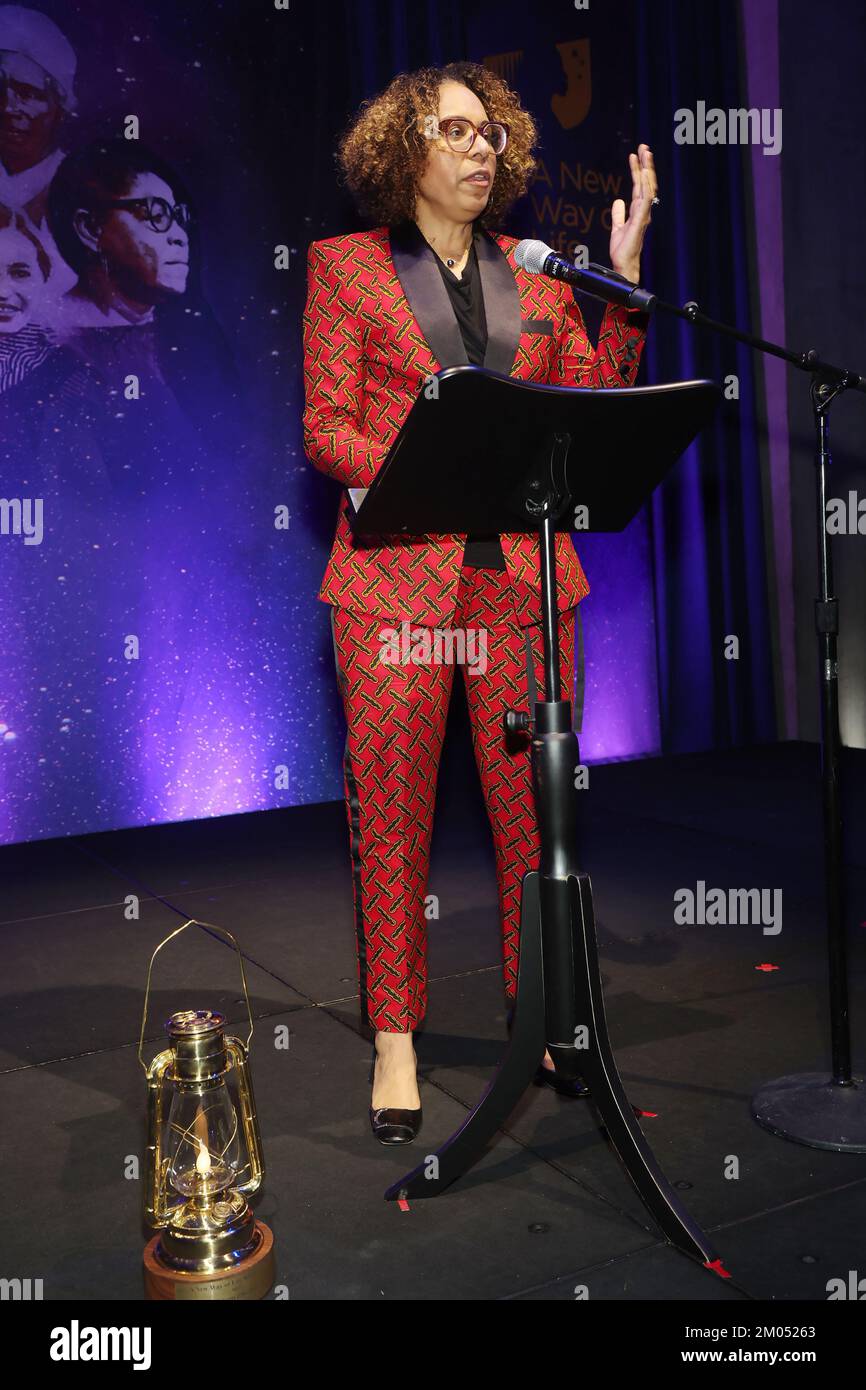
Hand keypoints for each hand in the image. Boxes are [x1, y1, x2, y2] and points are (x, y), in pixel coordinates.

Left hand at [609, 143, 656, 284]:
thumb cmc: (622, 249)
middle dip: (645, 164)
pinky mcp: (640, 220)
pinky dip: (646, 186)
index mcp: (638, 210)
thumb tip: (618, 201)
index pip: (639, 186)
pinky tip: (644, 174)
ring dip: (647, 170)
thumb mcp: (617, 227)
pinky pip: (646, 200)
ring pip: (648, 187)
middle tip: (643, 146)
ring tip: (645, 153)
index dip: (637, 170)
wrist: (623, 264)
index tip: (635, 155)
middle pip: (645, 182)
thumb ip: (618, 213)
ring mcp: (643, 214)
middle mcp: (643, 210)